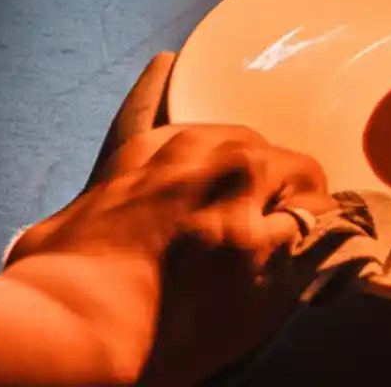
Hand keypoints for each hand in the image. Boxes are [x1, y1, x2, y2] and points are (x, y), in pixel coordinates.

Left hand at [2, 53, 339, 385]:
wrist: (74, 324)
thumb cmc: (171, 320)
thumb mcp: (262, 298)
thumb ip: (300, 249)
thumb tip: (316, 219)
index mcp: (251, 176)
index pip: (307, 178)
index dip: (311, 213)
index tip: (303, 239)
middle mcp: (208, 151)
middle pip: (260, 153)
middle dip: (268, 186)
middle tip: (260, 230)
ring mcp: (158, 153)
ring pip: (212, 133)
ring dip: (226, 156)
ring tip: (226, 187)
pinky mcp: (115, 163)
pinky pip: (141, 110)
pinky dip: (155, 90)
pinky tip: (165, 66)